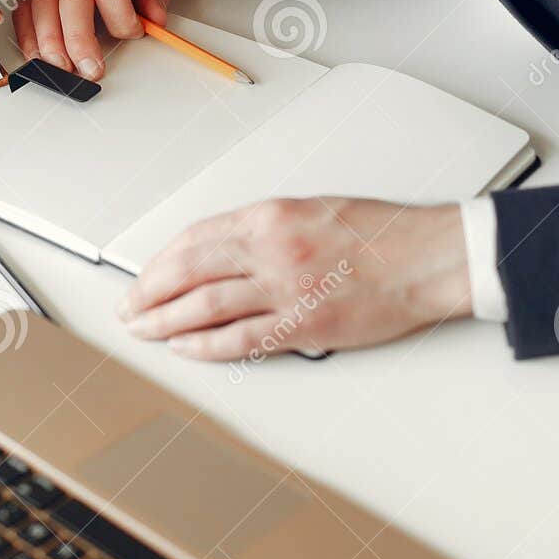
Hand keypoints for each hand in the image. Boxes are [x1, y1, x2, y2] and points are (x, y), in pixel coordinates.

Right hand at [13, 0, 171, 80]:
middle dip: (79, 41)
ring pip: (42, 5)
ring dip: (49, 42)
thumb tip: (154, 21)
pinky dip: (27, 34)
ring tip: (62, 68)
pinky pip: (24, 6)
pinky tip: (38, 55)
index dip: (122, 20)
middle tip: (90, 69)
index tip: (135, 33)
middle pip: (72, 1)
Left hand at [120, 197, 472, 360]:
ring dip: (163, 321)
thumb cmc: (382, 233)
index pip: (194, 239)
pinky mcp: (304, 326)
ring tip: (143, 331)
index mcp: (270, 215)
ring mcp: (285, 289)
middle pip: (186, 272)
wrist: (430, 257)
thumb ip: (264, 228)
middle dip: (147, 292)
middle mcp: (271, 248)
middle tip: (128, 308)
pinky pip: (239, 339)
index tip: (142, 277)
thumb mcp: (312, 210)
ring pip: (202, 307)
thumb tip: (221, 251)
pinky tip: (185, 349)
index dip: (158, 262)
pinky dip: (204, 346)